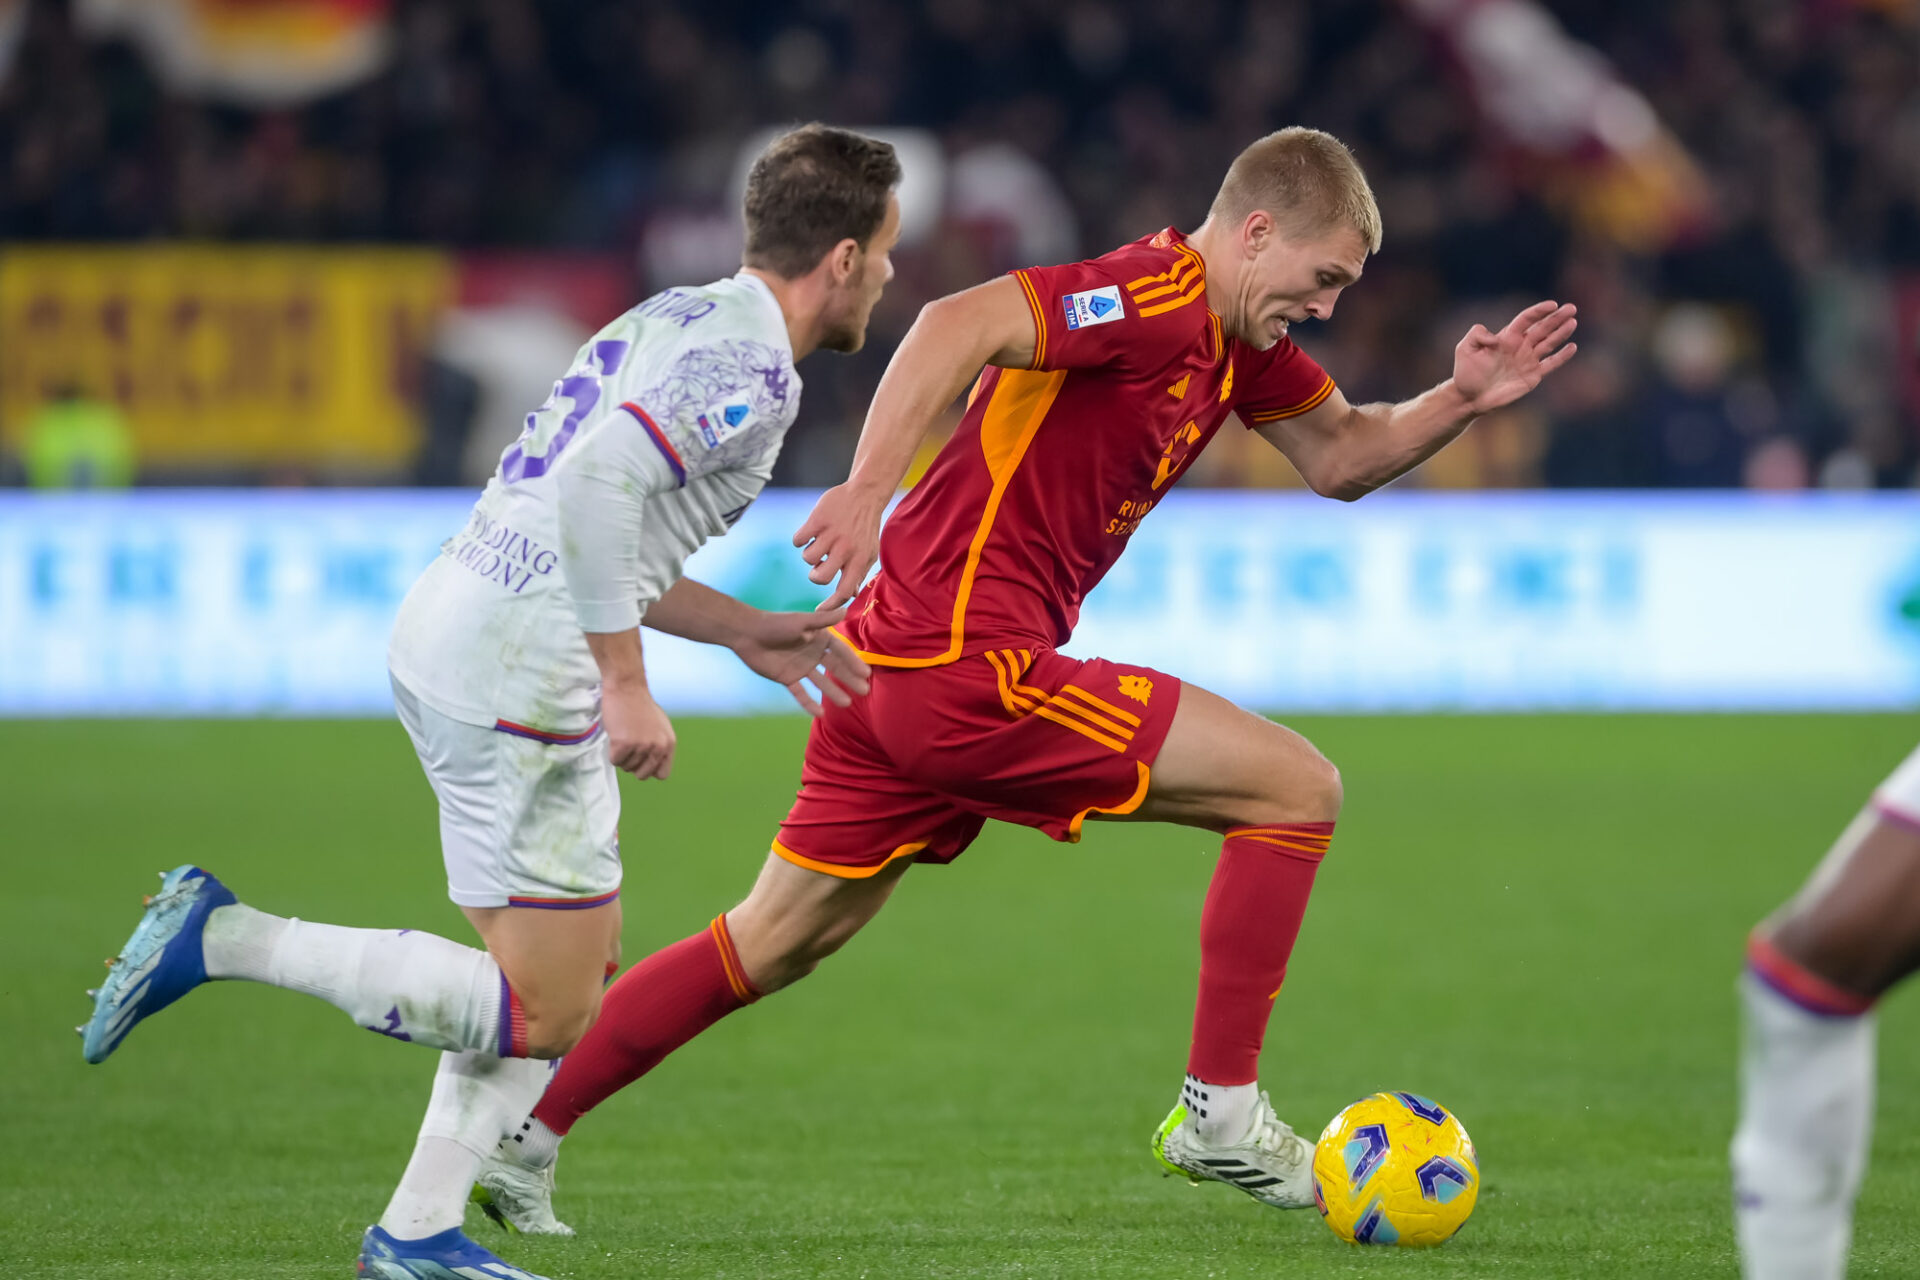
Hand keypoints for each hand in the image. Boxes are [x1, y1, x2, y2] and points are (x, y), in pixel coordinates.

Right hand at [601, 681, 675, 779]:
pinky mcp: (624, 744)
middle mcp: (658, 747)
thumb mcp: (659, 727)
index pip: (662, 774)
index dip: (649, 769)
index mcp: (669, 744)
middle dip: (633, 765)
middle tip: (629, 746)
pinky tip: (616, 735)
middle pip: (642, 775)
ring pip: (626, 767)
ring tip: (623, 735)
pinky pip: (615, 761)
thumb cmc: (639, 705)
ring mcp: (642, 746)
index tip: (641, 760)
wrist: (627, 687)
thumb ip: (659, 745)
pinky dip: (612, 752)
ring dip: (621, 755)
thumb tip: (653, 765)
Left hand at [733, 605, 872, 716]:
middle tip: (864, 691)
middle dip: (849, 679)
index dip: (853, 662)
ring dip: (834, 692)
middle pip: (834, 668)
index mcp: (818, 638)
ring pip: (821, 682)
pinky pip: (801, 693)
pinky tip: (820, 714)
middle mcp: (812, 653)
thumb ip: (823, 620)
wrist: (748, 634)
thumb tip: (846, 610)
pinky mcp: (787, 678)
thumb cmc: (775, 624)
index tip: (866, 673)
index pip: (840, 651)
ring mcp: (800, 667)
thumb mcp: (802, 621)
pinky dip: (809, 703)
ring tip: (847, 703)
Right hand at [793, 481, 889, 609]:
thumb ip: (859, 573)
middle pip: (820, 577)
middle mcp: (846, 549)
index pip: (843, 591)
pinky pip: (798, 540)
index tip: (819, 610)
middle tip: (819, 565)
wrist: (864, 494)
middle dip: (815, 575)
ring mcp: (831, 534)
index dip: (830, 605)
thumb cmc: (865, 527)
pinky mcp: (818, 520)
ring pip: (808, 558)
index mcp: (859, 560)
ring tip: (819, 543)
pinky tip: (811, 532)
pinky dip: (800, 539)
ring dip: (810, 554)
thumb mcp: (869, 552)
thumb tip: (851, 594)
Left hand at [1452, 300, 1578, 413]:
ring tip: (1573, 322)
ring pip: (1549, 343)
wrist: (1470, 397)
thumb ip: (1477, 335)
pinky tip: (1572, 347)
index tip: (1552, 304)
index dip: (1539, 311)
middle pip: (1542, 328)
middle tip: (1572, 308)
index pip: (1527, 319)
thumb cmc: (1466, 372)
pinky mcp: (1533, 376)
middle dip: (1557, 318)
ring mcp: (1528, 360)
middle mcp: (1520, 346)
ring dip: (1562, 332)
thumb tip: (1495, 337)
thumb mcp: (1465, 349)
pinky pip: (1550, 364)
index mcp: (1507, 337)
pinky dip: (1562, 356)